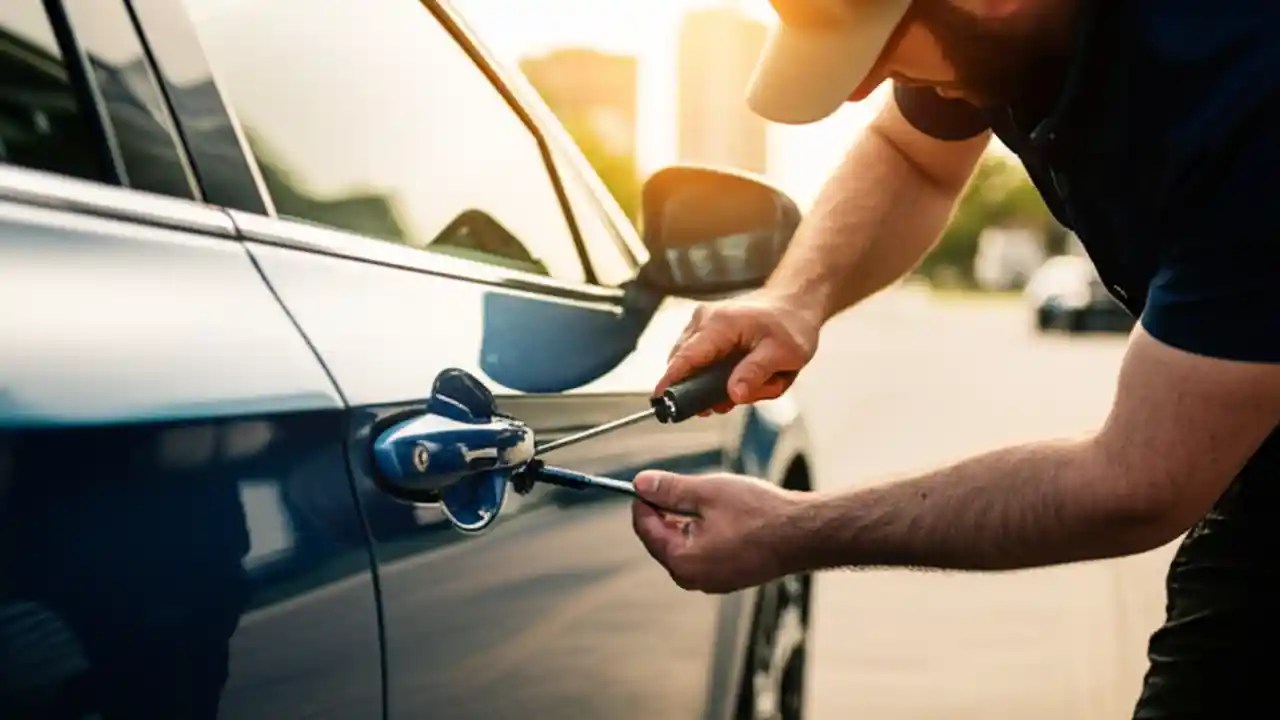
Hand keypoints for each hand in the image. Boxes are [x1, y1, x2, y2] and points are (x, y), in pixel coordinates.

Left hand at [630, 470, 806, 592]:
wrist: (804, 535)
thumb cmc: (760, 513)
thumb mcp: (708, 492)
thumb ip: (670, 489)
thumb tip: (641, 483)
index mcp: (681, 560)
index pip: (645, 528)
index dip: (643, 500)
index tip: (648, 480)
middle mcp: (692, 579)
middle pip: (661, 539)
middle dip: (665, 510)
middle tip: (680, 484)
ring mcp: (710, 582)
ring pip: (683, 545)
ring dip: (686, 520)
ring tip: (708, 497)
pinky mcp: (726, 578)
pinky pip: (702, 554)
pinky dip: (703, 532)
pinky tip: (722, 515)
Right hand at [658, 291, 820, 413]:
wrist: (795, 302)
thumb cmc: (791, 325)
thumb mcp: (783, 353)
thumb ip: (756, 373)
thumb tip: (733, 395)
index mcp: (719, 324)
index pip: (686, 358)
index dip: (671, 382)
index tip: (661, 401)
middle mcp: (703, 321)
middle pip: (686, 366)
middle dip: (709, 389)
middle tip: (740, 397)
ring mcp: (702, 325)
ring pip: (695, 367)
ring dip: (721, 383)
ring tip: (758, 380)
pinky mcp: (706, 332)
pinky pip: (703, 362)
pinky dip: (722, 374)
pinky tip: (747, 372)